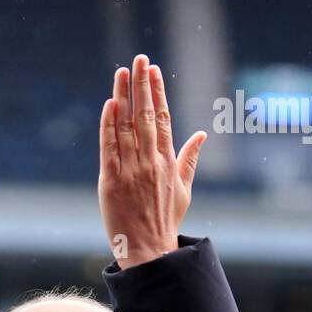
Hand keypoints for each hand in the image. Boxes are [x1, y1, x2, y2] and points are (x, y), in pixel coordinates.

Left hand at [98, 54, 206, 268]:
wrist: (149, 251)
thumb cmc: (165, 221)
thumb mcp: (183, 189)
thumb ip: (190, 159)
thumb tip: (202, 134)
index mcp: (167, 162)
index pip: (163, 119)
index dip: (157, 93)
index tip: (153, 71)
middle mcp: (150, 163)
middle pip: (146, 116)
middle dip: (142, 86)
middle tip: (139, 59)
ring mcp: (131, 172)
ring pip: (126, 128)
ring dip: (123, 98)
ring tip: (122, 73)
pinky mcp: (112, 184)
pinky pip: (109, 150)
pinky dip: (109, 128)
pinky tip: (109, 106)